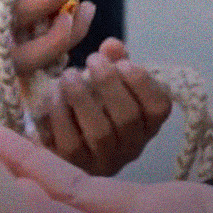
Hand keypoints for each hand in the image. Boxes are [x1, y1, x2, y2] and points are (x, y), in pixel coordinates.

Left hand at [29, 40, 171, 174]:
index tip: (123, 62)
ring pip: (100, 132)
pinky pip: (70, 142)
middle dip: (109, 83)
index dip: (143, 83)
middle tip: (92, 60)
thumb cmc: (89, 106)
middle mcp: (131, 146)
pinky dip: (61, 114)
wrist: (56, 142)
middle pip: (128, 118)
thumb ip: (113, 62)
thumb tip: (113, 46)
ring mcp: (104, 160)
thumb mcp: (104, 83)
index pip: (159, 108)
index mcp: (146, 124)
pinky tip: (53, 96)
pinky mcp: (75, 166)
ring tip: (68, 76)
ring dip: (82, 97)